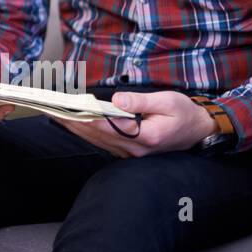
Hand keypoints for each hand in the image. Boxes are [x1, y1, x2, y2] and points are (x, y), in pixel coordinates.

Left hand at [54, 90, 216, 157]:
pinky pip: (104, 142)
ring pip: (98, 141)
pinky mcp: (130, 150)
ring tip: (56, 114)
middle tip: (52, 110)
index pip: (109, 128)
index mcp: (146, 137)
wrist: (200, 131)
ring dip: (77, 128)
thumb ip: (141, 101)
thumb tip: (117, 99)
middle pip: (98, 136)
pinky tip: (74, 122)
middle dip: (74, 123)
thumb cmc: (184, 114)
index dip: (86, 118)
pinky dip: (88, 132)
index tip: (67, 109)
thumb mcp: (168, 102)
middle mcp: (136, 149)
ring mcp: (132, 153)